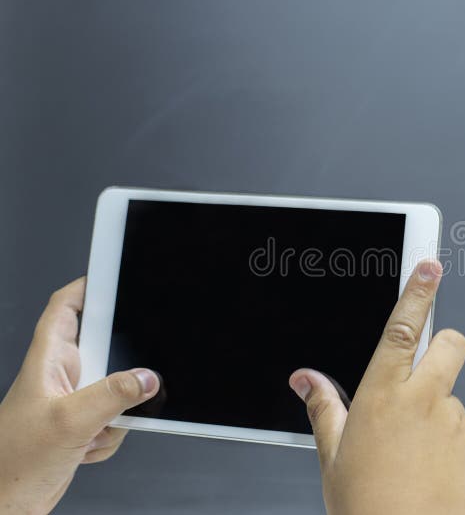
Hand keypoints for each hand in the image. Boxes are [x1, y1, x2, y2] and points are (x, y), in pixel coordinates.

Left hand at [0, 278, 159, 513]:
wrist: (8, 505)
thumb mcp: (70, 423)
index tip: (118, 275)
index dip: (90, 286)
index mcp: (49, 360)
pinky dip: (110, 435)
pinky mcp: (83, 424)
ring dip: (117, 412)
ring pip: (118, 388)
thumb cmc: (12, 462)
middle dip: (122, 367)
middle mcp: (62, 375)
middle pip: (107, 347)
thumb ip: (113, 395)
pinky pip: (117, 417)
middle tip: (123, 380)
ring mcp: (73, 400)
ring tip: (97, 428)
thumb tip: (148, 378)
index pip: (67, 306)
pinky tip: (88, 447)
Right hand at [289, 260, 464, 514]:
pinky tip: (433, 472)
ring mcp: (456, 424)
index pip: (404, 329)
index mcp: (384, 396)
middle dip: (444, 347)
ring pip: (453, 398)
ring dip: (438, 414)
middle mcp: (425, 402)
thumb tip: (307, 380)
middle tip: (425, 376)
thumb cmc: (368, 507)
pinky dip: (452, 445)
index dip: (418, 292)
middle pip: (450, 345)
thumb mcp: (333, 457)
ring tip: (416, 454)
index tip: (430, 266)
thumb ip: (324, 409)